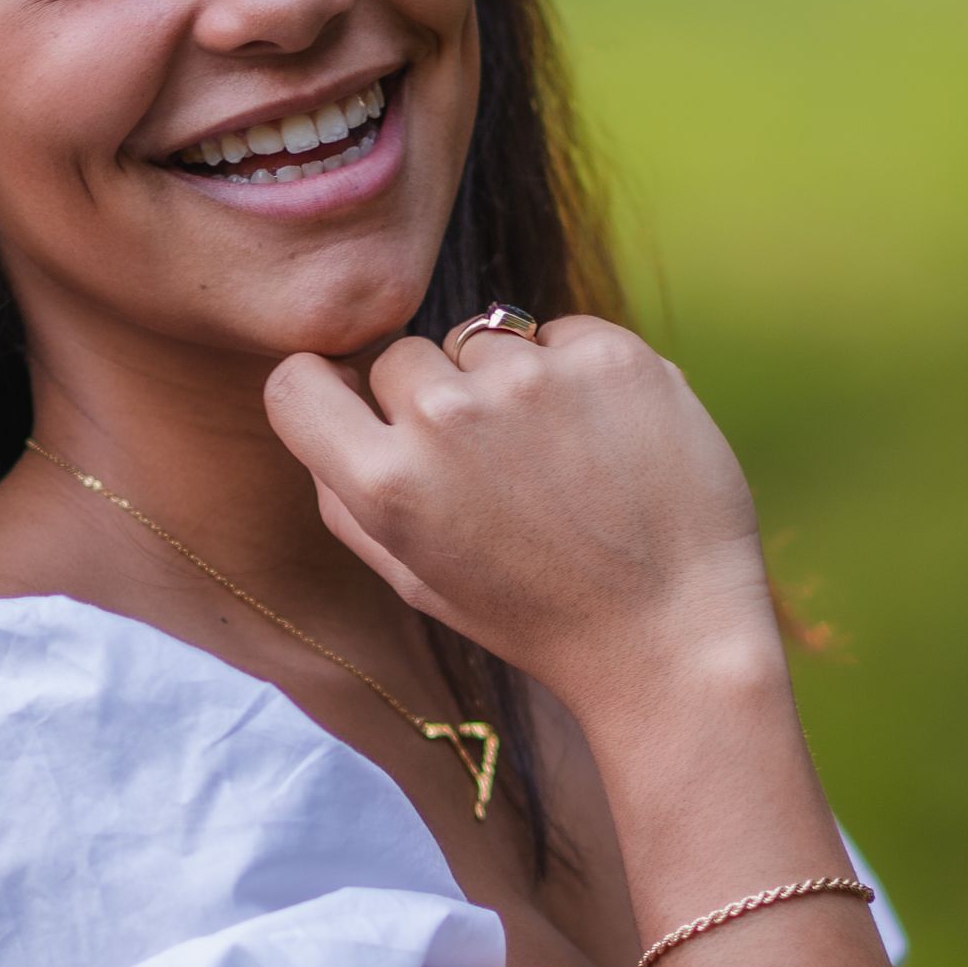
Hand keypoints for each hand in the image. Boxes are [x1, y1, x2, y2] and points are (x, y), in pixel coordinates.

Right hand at [265, 315, 781, 707]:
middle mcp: (447, 418)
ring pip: (481, 341)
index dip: (325, 392)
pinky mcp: (608, 354)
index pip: (295, 383)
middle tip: (490, 468)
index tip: (357, 406)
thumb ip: (347, 496)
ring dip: (506, 386)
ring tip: (555, 461)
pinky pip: (556, 334)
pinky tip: (602, 440)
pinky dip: (574, 376)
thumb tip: (326, 403)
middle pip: (398, 358)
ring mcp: (530, 377)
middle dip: (431, 399)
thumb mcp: (413, 579)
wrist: (671, 632)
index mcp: (384, 484)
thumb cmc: (535, 616)